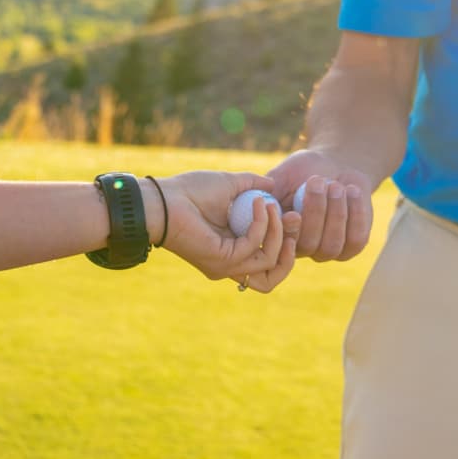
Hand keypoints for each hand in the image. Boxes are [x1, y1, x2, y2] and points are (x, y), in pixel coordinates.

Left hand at [152, 171, 298, 286]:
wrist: (164, 199)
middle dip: (290, 247)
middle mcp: (231, 263)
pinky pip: (254, 246)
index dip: (286, 240)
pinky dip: (262, 223)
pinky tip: (259, 203)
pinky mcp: (222, 261)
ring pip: (269, 260)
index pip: (269, 260)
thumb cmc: (190, 191)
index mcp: (233, 248)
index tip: (292, 214)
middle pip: (274, 274)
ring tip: (271, 205)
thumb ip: (253, 185)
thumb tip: (273, 184)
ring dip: (277, 230)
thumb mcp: (230, 185)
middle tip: (293, 219)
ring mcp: (227, 265)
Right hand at [266, 149, 373, 261]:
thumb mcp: (283, 176)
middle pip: (309, 244)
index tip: (293, 214)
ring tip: (335, 185)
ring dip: (336, 214)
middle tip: (318, 182)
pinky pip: (356, 239)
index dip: (288, 232)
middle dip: (315, 213)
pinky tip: (352, 191)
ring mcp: (329, 250)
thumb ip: (269, 191)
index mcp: (280, 234)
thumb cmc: (303, 170)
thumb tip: (260, 203)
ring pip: (332, 245)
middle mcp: (303, 248)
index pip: (281, 242)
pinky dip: (355, 214)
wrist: (335, 166)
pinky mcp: (353, 246)